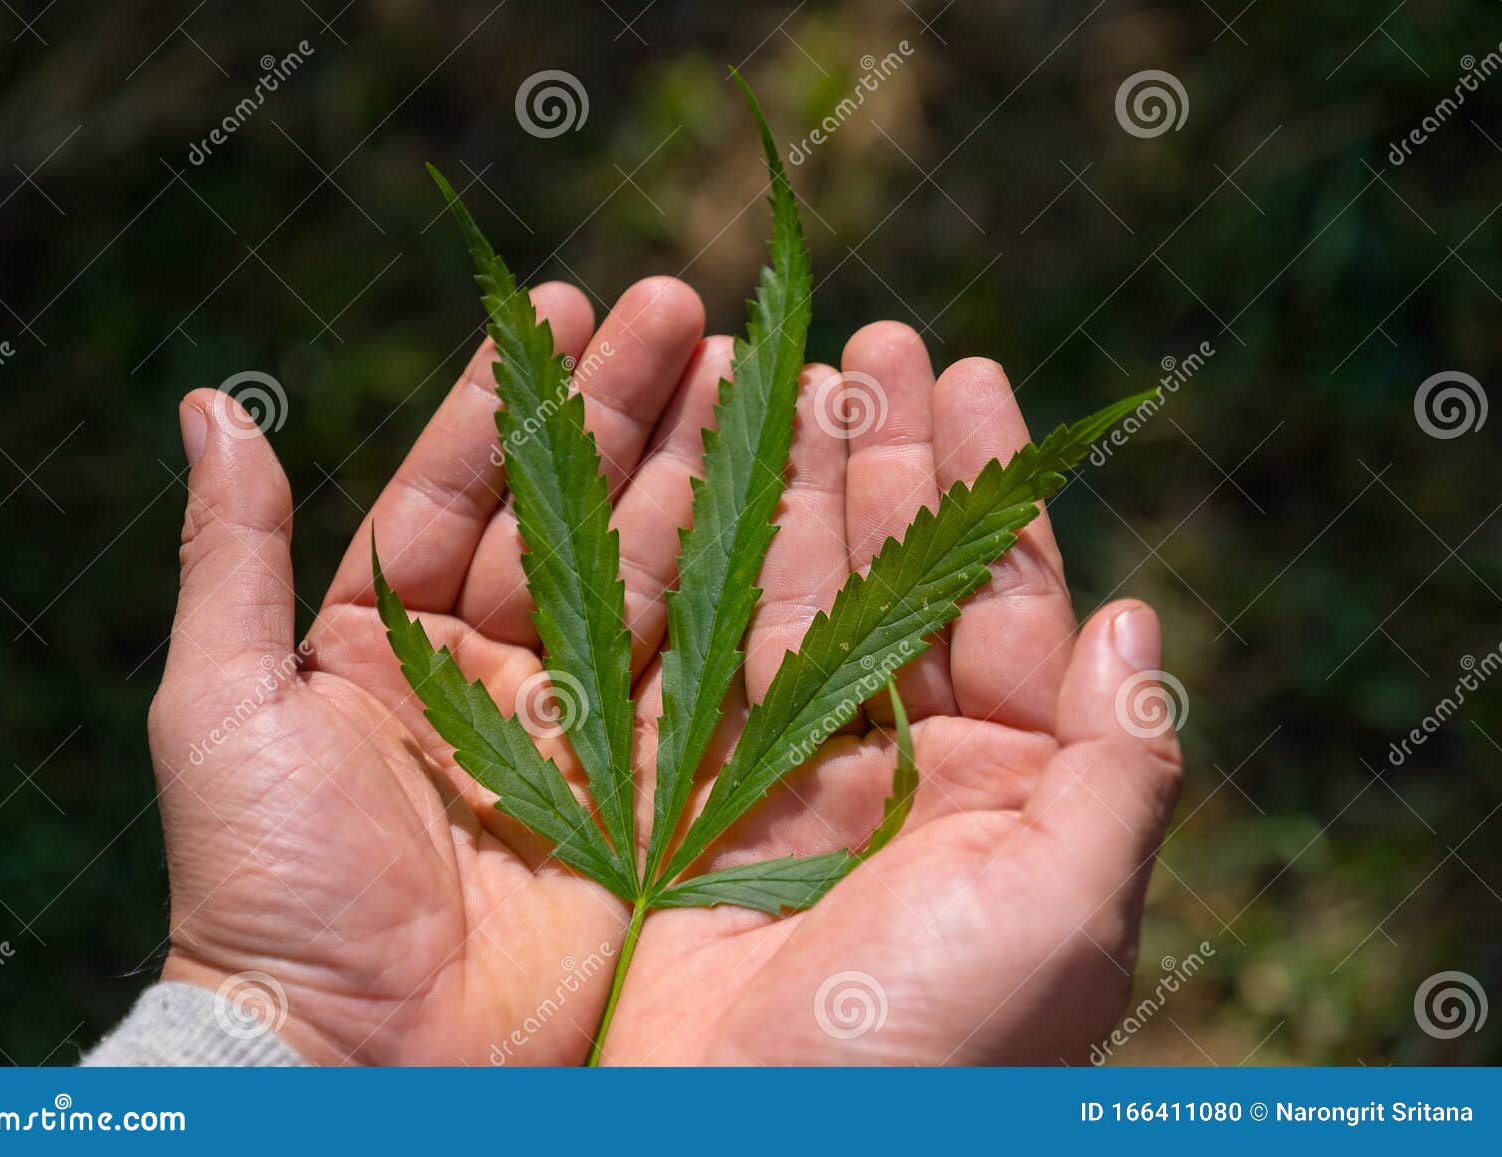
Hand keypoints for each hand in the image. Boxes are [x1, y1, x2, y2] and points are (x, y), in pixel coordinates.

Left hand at [147, 276, 717, 1064]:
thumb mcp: (223, 708)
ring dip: (702, 477)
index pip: (466, 492)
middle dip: (634, 412)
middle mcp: (497, 677)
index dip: (519, 400)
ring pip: (653, 580)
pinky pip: (707, 680)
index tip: (571, 305)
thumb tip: (211, 408)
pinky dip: (750, 596)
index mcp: (391, 643)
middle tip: (695, 313)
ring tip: (756, 372)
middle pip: (577, 518)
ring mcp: (584, 735)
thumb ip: (231, 559)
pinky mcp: (654, 798)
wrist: (353, 1058)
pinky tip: (790, 506)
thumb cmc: (266, 886)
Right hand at [600, 323, 1182, 1063]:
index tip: (968, 371)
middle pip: (894, 577)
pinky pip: (694, 647)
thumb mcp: (1067, 912)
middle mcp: (893, 771)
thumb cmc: (928, 1050)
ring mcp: (780, 774)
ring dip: (792, 482)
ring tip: (788, 367)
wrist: (740, 1150)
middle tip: (876, 342)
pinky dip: (696, 558)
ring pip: (792, 593)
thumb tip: (1137, 617)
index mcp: (998, 792)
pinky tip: (700, 471)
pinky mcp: (680, 791)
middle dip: (888, 457)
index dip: (989, 484)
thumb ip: (1120, 764)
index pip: (1004, 601)